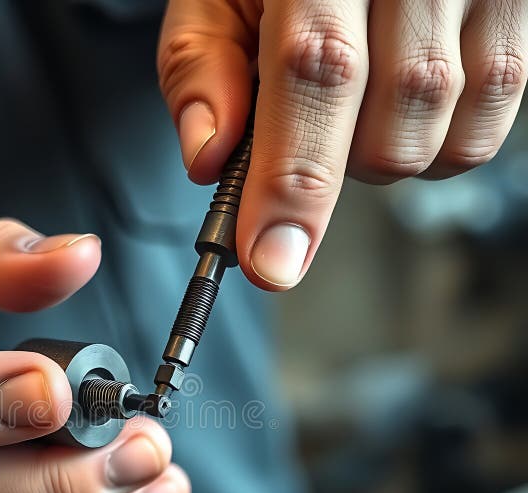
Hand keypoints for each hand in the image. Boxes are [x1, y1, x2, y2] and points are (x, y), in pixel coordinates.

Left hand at [159, 0, 526, 288]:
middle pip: (390, 128)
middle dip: (331, 172)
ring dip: (380, 158)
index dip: (294, 181)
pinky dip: (436, 145)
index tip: (272, 263)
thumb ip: (200, 66)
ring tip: (354, 105)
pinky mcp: (522, 14)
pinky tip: (400, 106)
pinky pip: (489, 128)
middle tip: (300, 135)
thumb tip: (209, 159)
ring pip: (442, 140)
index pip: (316, 72)